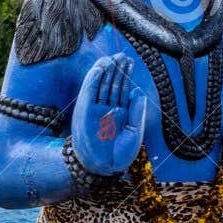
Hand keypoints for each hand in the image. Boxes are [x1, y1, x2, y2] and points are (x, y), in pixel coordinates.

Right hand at [70, 53, 146, 176]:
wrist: (104, 167)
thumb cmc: (119, 154)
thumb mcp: (134, 132)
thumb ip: (137, 112)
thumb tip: (138, 91)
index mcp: (119, 114)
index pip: (122, 90)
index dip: (126, 76)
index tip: (130, 63)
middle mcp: (106, 110)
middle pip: (112, 84)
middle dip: (117, 70)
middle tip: (122, 55)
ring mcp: (95, 110)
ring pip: (101, 86)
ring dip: (106, 71)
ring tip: (112, 58)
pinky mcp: (85, 111)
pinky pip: (89, 92)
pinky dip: (93, 80)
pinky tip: (100, 69)